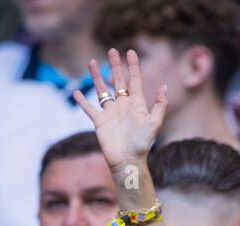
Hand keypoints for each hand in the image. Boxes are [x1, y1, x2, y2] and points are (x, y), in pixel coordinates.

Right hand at [72, 48, 167, 176]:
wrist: (128, 160)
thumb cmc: (142, 144)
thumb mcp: (154, 123)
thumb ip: (160, 105)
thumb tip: (163, 86)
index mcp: (136, 104)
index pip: (135, 80)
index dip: (133, 66)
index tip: (131, 52)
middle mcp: (123, 106)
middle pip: (118, 81)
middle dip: (115, 66)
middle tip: (112, 50)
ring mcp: (110, 113)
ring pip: (102, 90)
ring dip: (97, 76)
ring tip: (92, 62)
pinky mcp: (100, 121)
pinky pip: (89, 108)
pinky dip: (82, 101)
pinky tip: (76, 92)